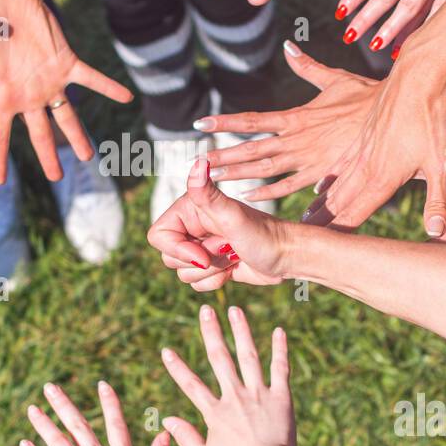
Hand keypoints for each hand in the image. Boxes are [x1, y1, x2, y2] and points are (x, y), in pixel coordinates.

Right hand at [0, 0, 131, 183]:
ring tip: (90, 158)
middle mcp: (25, 94)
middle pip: (38, 134)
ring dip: (78, 137)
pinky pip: (91, 79)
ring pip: (67, 115)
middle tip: (55, 178)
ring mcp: (47, 80)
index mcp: (1, 97)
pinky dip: (108, 87)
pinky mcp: (65, 61)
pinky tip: (127, 98)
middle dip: (46, 157)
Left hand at [20, 381, 171, 445]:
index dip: (109, 403)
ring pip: (59, 444)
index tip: (102, 384)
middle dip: (63, 404)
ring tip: (31, 409)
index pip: (116, 424)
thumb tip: (165, 432)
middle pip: (78, 426)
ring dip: (44, 425)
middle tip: (49, 386)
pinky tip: (24, 444)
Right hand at [147, 156, 289, 291]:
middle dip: (200, 261)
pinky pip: (195, 283)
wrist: (287, 257)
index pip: (158, 235)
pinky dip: (215, 281)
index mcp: (190, 209)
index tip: (203, 256)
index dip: (177, 249)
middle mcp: (191, 226)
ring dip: (211, 272)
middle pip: (169, 257)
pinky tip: (233, 268)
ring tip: (233, 256)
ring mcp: (200, 247)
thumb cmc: (264, 234)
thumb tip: (198, 162)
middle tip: (227, 248)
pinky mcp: (209, 265)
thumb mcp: (233, 215)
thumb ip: (208, 193)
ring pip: (183, 273)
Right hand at [159, 305, 294, 445]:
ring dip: (241, 331)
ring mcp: (258, 394)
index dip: (177, 368)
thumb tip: (166, 420)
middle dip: (211, 332)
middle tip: (205, 310)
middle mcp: (234, 397)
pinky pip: (280, 369)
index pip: (191, 385)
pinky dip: (279, 349)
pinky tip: (278, 331)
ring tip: (235, 309)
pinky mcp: (280, 396)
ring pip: (248, 356)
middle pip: (220, 358)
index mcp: (215, 412)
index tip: (166, 350)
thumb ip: (186, 438)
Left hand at [200, 40, 380, 201]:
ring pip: (265, 169)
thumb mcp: (334, 78)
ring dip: (238, 174)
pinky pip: (290, 186)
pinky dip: (269, 193)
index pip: (252, 120)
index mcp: (296, 116)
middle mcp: (297, 139)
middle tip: (198, 163)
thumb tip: (289, 46)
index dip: (224, 122)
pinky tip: (248, 197)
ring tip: (213, 178)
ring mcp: (308, 158)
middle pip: (251, 149)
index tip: (200, 124)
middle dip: (224, 156)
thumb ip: (308, 66)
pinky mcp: (322, 173)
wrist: (395, 118)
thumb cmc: (366, 97)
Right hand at [304, 48, 445, 234]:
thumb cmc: (432, 119)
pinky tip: (322, 187)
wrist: (418, 76)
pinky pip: (339, 165)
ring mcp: (360, 150)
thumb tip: (437, 231)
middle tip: (302, 240)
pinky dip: (328, 181)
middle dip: (322, 224)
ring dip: (321, 205)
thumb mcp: (442, 164)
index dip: (338, 233)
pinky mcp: (362, 136)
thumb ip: (437, 201)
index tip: (320, 250)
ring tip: (307, 219)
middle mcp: (365, 166)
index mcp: (381, 176)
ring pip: (335, 185)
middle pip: (339, 202)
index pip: (355, 214)